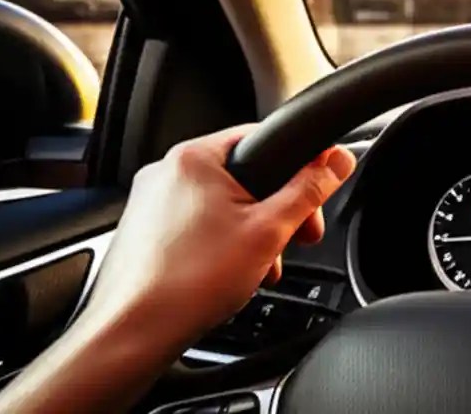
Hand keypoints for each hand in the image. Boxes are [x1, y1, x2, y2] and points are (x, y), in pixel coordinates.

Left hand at [84, 125, 356, 345]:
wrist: (134, 331)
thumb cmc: (189, 281)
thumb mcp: (269, 230)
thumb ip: (309, 191)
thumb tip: (336, 162)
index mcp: (195, 157)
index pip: (264, 138)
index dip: (301, 167)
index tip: (317, 193)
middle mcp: (166, 172)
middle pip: (244, 175)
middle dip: (277, 209)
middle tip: (296, 237)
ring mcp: (151, 202)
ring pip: (222, 203)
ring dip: (251, 231)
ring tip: (260, 263)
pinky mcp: (145, 231)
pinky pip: (197, 224)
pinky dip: (221, 242)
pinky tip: (231, 272)